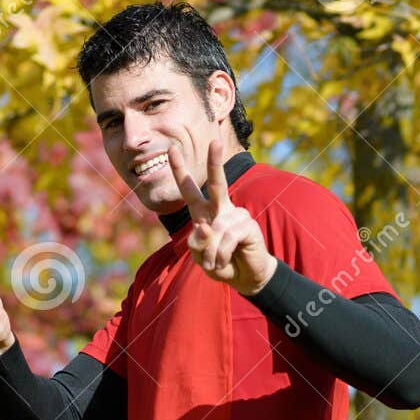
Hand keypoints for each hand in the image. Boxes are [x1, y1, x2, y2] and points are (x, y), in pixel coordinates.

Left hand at [167, 134, 275, 295]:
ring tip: (215, 263)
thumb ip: (196, 244)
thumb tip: (205, 227)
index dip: (180, 171)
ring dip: (211, 252)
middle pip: (217, 183)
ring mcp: (236, 215)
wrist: (245, 277)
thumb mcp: (200, 257)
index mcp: (204, 212)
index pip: (190, 190)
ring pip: (216, 229)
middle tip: (215, 141)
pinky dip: (222, 254)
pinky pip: (228, 238)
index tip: (172, 149)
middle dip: (215, 162)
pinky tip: (225, 261)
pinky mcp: (248, 226)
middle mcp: (221, 209)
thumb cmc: (221, 263)